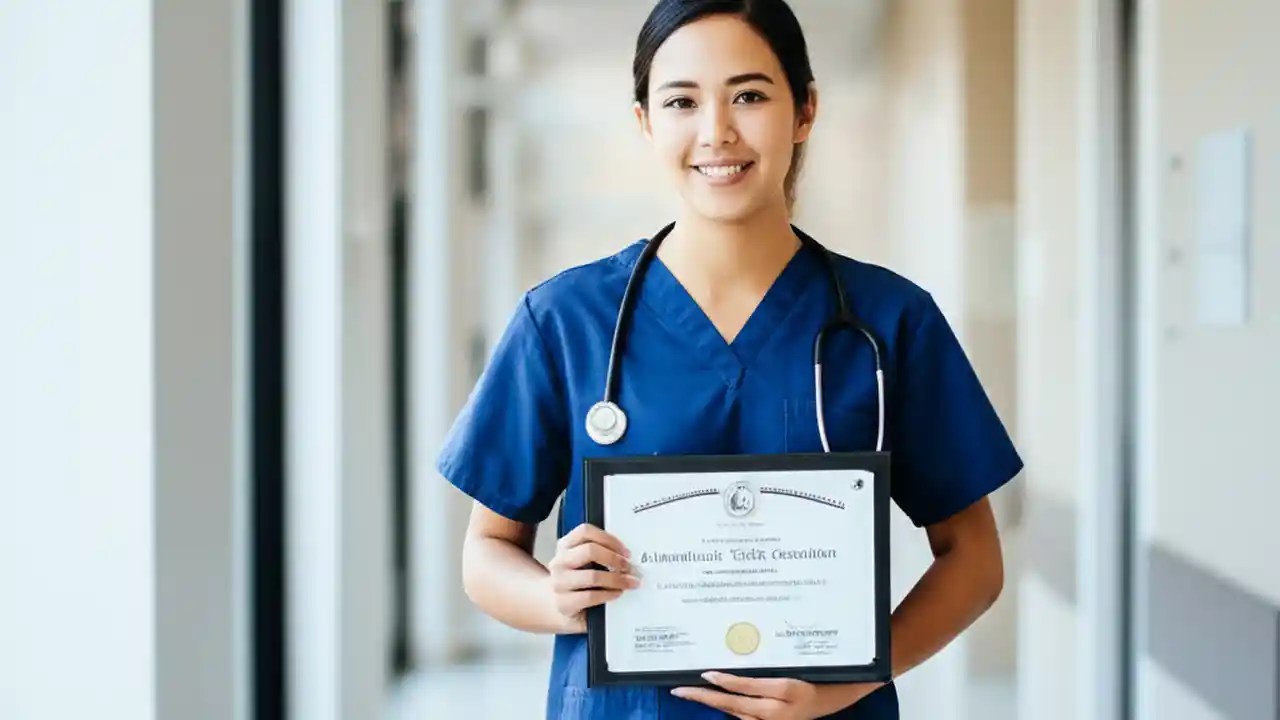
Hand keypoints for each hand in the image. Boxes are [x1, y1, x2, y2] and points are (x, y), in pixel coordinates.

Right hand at [547, 523, 638, 632]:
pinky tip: (616, 593)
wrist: (557, 604)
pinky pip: (590, 596)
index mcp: (564, 546)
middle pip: (589, 551)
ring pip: (592, 576)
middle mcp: (559, 562)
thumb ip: (600, 553)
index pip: (585, 532)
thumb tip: (626, 555)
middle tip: (629, 566)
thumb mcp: (583, 562)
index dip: (609, 539)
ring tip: (628, 582)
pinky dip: (608, 594)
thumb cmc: (576, 581)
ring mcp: (559, 583)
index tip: (625, 551)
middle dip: (614, 559)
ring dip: (616, 579)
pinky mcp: (564, 603)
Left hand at [672, 671, 878, 719]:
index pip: (747, 687)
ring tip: (688, 692)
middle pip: (734, 704)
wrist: (839, 695)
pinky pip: (745, 719)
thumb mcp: (796, 666)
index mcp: (786, 691)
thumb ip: (767, 668)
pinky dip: (728, 710)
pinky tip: (713, 701)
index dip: (725, 681)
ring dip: (712, 703)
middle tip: (680, 690)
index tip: (706, 673)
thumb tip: (734, 664)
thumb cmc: (820, 673)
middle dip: (705, 697)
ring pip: (736, 714)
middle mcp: (778, 712)